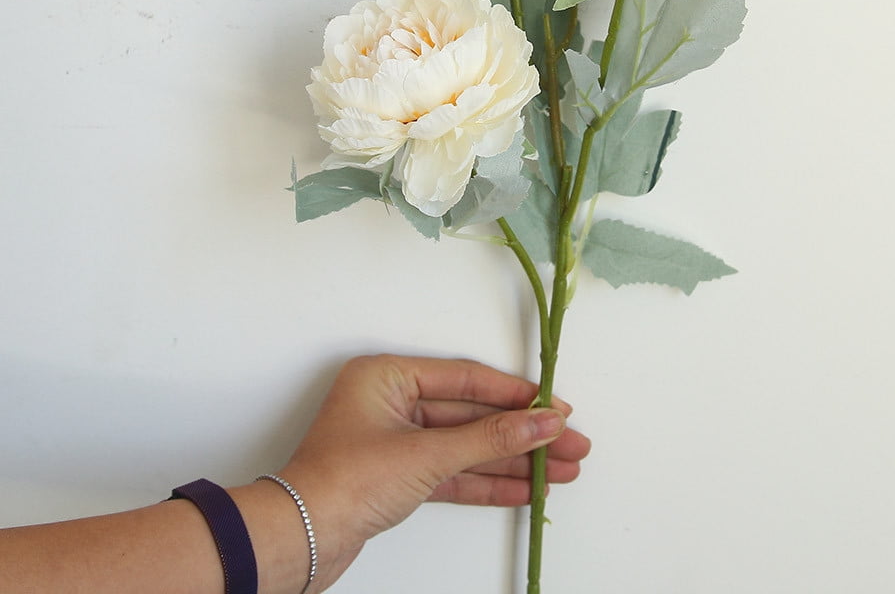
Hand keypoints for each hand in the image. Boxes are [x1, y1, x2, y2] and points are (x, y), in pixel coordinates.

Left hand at [278, 355, 590, 586]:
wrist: (298, 541)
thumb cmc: (345, 483)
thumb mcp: (426, 455)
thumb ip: (489, 438)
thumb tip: (542, 423)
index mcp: (388, 376)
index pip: (466, 379)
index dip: (516, 395)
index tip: (556, 407)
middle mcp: (391, 402)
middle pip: (471, 415)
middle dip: (522, 433)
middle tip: (571, 442)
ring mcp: (394, 441)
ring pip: (465, 447)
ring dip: (513, 460)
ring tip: (562, 470)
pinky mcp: (397, 479)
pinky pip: (452, 473)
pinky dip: (487, 481)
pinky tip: (526, 487)